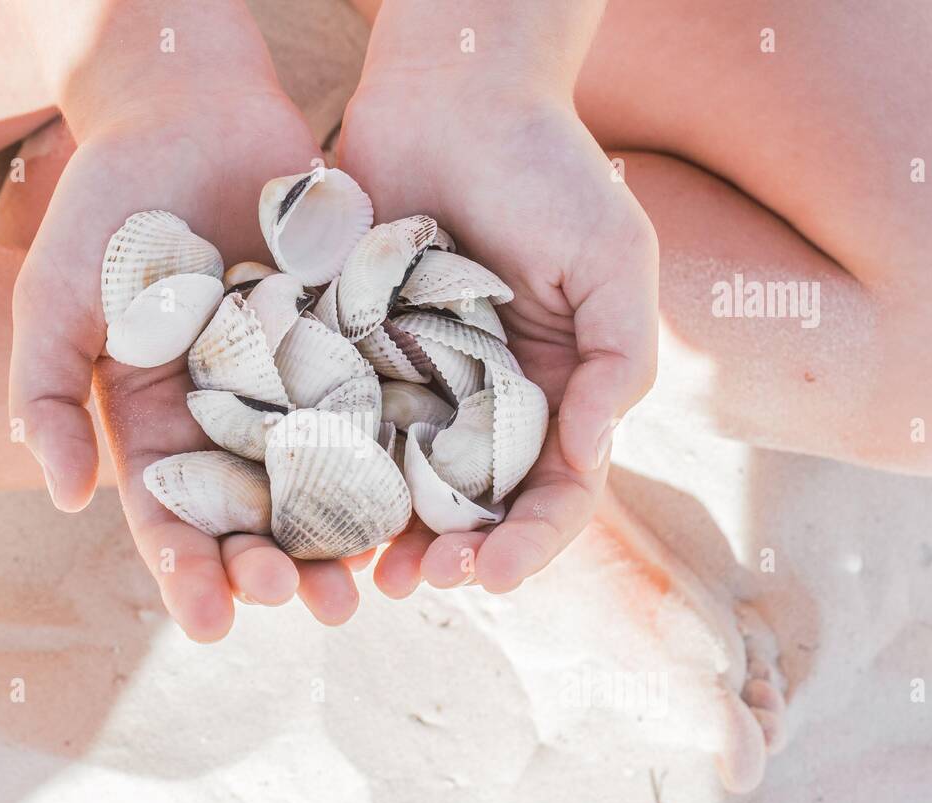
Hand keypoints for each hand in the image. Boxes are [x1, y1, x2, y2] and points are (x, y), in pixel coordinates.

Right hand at [10, 16, 368, 640]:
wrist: (188, 110)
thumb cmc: (108, 207)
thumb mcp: (58, 298)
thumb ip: (47, 392)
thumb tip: (65, 497)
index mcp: (157, 425)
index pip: (170, 515)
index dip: (188, 572)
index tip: (212, 623)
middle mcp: (228, 420)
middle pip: (254, 513)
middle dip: (278, 567)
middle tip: (309, 607)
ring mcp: (292, 385)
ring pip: (322, 479)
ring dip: (343, 536)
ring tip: (369, 587)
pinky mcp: (348, 344)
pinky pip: (374, 409)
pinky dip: (393, 458)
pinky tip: (417, 502)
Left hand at [338, 78, 658, 595]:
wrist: (452, 91)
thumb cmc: (547, 168)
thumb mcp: (612, 259)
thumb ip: (619, 358)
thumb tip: (587, 456)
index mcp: (554, 389)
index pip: (555, 488)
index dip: (534, 538)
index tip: (499, 574)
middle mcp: (484, 398)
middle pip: (474, 502)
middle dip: (457, 551)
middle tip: (425, 582)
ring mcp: (415, 380)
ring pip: (402, 480)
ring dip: (389, 535)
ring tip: (368, 578)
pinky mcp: (351, 352)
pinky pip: (341, 424)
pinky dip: (331, 471)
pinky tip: (311, 508)